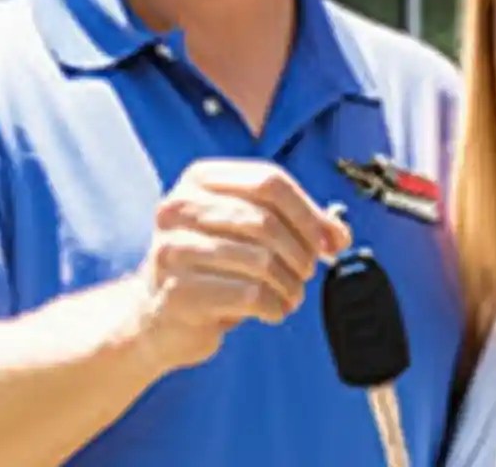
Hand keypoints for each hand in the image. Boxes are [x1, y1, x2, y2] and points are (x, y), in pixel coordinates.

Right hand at [127, 160, 351, 371]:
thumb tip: (339, 235)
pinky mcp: (178, 292)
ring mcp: (173, 249)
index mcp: (200, 179)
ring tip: (291, 294)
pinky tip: (273, 310)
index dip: (308, 212)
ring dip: (290, 284)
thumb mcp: (250, 232)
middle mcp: (179, 206)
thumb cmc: (213, 267)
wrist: (156, 316)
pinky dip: (275, 306)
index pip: (270, 181)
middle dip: (301, 251)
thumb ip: (296, 224)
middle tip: (307, 272)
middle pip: (266, 221)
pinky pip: (249, 294)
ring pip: (261, 261)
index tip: (329, 242)